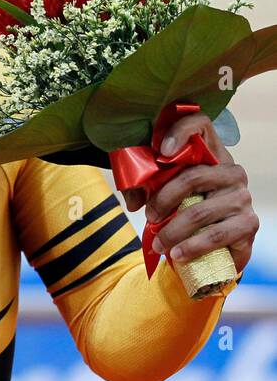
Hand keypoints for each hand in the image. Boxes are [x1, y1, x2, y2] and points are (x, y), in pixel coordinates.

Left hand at [122, 112, 258, 272]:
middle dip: (163, 200)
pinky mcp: (248, 224)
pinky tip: (177, 255)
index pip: (202, 125)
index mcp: (210, 155)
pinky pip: (214, 235)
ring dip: (171, 231)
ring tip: (158, 244)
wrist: (212, 250)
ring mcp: (242, 197)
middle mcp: (231, 172)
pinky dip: (191, 247)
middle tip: (149, 217)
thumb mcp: (162, 195)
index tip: (160, 151)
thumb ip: (143, 188)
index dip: (180, 131)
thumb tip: (131, 201)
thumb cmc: (183, 213)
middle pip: (193, 176)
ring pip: (199, 211)